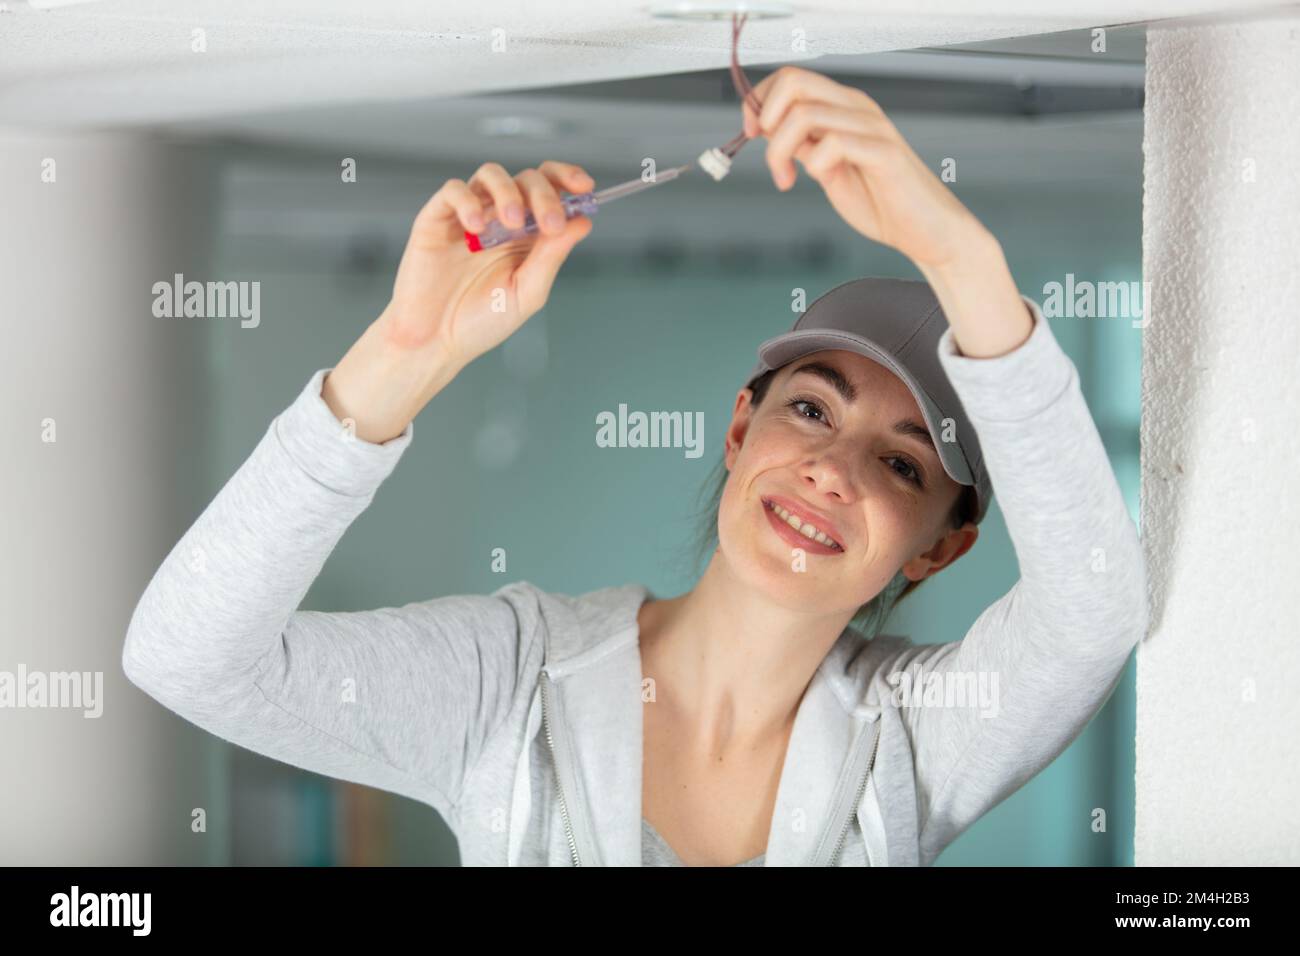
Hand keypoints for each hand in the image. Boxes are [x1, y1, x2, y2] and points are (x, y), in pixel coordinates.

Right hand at [381, 160, 594, 366]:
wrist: (436, 341)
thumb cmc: (481, 322)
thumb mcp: (527, 293)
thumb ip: (552, 256)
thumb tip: (582, 222)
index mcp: (528, 236)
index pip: (551, 190)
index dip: (569, 179)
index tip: (585, 187)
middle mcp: (500, 219)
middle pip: (527, 179)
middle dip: (545, 195)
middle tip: (549, 224)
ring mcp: (469, 215)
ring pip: (492, 174)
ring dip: (509, 192)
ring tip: (511, 223)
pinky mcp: (437, 218)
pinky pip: (453, 190)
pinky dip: (468, 201)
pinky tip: (476, 227)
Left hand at [742, 66, 986, 270]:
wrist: (923, 230)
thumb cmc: (879, 200)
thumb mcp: (826, 168)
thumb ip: (802, 145)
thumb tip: (766, 129)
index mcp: (843, 106)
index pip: (791, 77)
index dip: (759, 101)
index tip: (750, 132)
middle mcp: (857, 108)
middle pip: (795, 82)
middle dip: (766, 118)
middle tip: (769, 153)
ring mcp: (872, 127)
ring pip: (805, 114)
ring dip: (781, 150)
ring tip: (785, 179)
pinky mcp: (883, 153)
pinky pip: (833, 144)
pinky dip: (814, 165)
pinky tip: (820, 181)